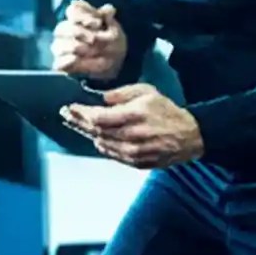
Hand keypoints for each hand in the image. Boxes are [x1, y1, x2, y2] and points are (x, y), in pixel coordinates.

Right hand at [51, 0, 127, 79]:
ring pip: (58, 45)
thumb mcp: (114, 30)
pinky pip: (59, 62)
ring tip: (90, 51)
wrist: (114, 64)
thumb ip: (108, 19)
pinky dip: (68, 60)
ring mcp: (61, 47)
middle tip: (93, 39)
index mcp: (77, 18)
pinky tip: (78, 59)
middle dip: (79, 32)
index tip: (97, 23)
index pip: (72, 10)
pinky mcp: (61, 64)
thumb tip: (109, 9)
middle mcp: (65, 31)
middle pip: (62, 27)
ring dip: (74, 47)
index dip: (82, 15)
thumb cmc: (111, 42)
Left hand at [62, 83, 204, 168]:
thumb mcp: (147, 92)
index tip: (69, 107)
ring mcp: (133, 152)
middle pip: (96, 131)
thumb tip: (101, 99)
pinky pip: (112, 154)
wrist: (189, 136)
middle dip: (78, 122)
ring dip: (87, 134)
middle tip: (66, 115)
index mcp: (135, 115)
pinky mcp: (136, 163)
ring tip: (76, 125)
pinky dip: (102, 145)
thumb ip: (122, 93)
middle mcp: (132, 136)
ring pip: (102, 144)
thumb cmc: (167, 111)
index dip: (81, 113)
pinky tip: (96, 138)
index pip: (98, 117)